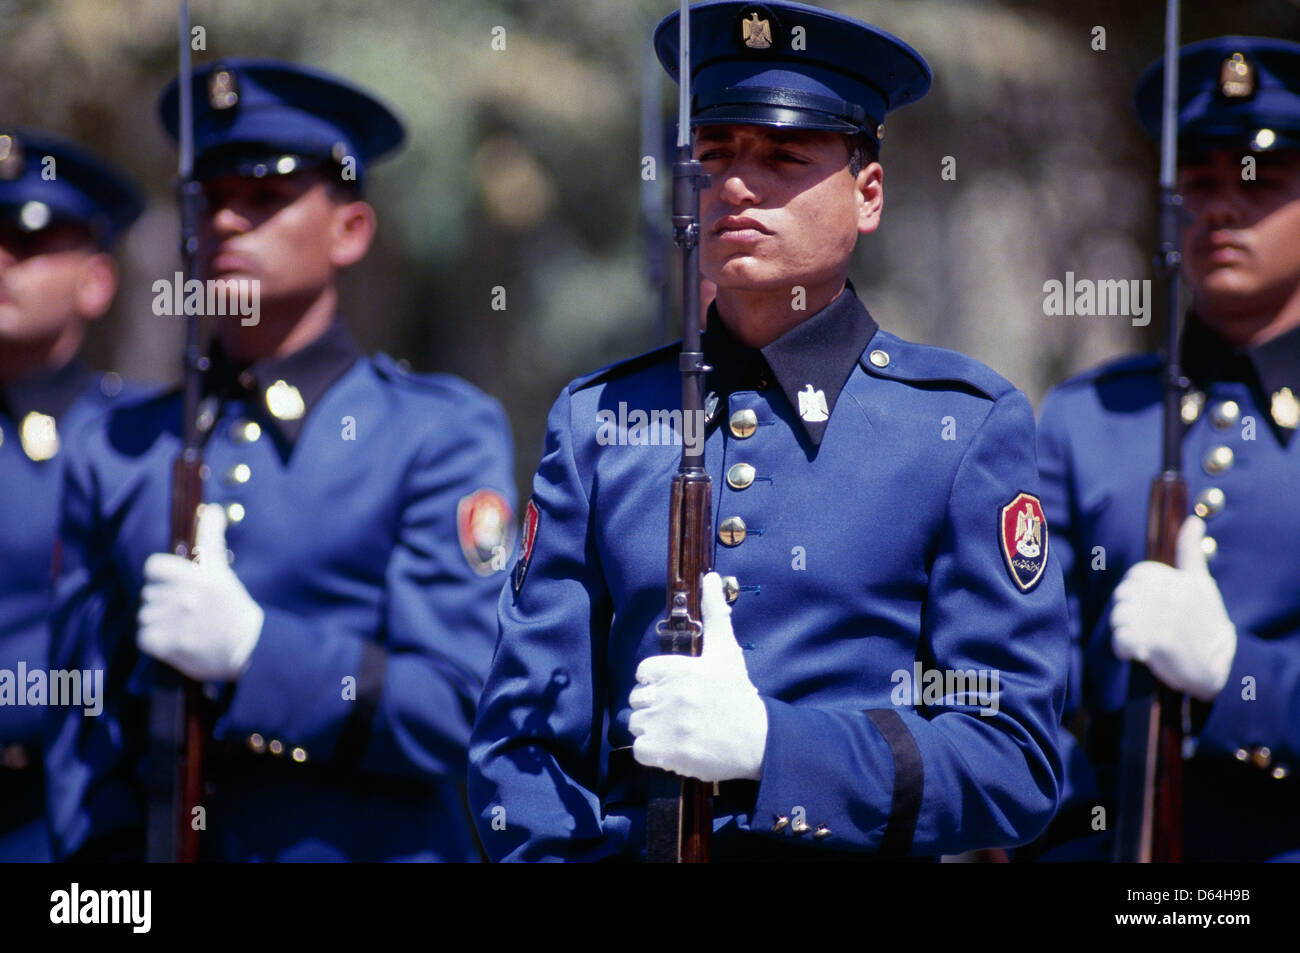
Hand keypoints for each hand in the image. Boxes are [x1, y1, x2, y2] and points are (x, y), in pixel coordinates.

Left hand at [138, 503, 263, 681]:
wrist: (248, 646)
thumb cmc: (232, 606)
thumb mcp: (222, 571)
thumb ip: (212, 539)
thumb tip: (213, 509)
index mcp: (194, 577)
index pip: (153, 567)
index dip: (160, 577)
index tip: (174, 586)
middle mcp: (184, 597)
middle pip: (148, 594)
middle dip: (163, 602)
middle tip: (185, 611)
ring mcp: (176, 622)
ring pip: (145, 616)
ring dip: (158, 623)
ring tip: (180, 627)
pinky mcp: (169, 644)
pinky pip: (144, 638)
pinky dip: (155, 641)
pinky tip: (173, 641)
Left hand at [629, 572, 767, 781]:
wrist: (757, 740)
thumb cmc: (738, 694)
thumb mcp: (726, 652)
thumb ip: (715, 614)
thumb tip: (710, 576)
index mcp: (680, 668)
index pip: (644, 672)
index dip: (655, 682)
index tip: (673, 690)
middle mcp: (670, 694)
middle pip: (637, 698)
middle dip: (654, 706)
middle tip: (679, 713)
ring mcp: (666, 724)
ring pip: (636, 723)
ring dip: (652, 729)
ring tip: (676, 731)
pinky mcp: (665, 752)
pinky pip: (639, 749)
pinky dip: (652, 751)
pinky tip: (672, 747)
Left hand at [1112, 515, 1236, 701]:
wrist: (1219, 665)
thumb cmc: (1206, 621)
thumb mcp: (1202, 584)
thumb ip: (1190, 553)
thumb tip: (1193, 520)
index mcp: (1180, 581)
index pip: (1136, 575)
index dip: (1134, 590)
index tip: (1145, 605)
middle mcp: (1173, 597)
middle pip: (1122, 595)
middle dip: (1125, 611)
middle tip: (1140, 625)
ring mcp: (1165, 620)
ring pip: (1119, 617)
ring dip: (1122, 630)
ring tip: (1138, 638)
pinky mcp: (1158, 644)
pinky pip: (1121, 639)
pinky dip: (1123, 648)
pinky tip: (1136, 652)